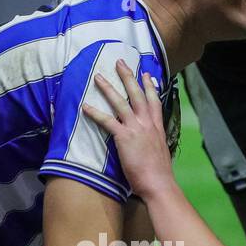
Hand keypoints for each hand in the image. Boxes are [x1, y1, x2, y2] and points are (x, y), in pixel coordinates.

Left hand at [81, 59, 174, 198]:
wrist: (159, 183)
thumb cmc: (159, 175)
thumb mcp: (160, 154)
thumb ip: (154, 145)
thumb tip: (151, 146)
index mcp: (158, 128)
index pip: (155, 102)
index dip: (151, 86)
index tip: (148, 75)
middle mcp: (148, 124)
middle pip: (138, 94)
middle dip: (128, 77)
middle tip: (120, 63)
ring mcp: (136, 128)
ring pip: (121, 102)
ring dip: (108, 88)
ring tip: (98, 77)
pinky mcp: (124, 137)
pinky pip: (107, 121)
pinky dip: (95, 113)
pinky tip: (85, 106)